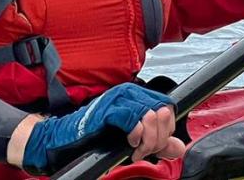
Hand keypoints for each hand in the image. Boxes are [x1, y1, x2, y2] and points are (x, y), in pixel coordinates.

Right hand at [17, 83, 186, 173]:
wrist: (64, 139)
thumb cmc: (95, 138)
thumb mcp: (132, 140)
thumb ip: (157, 142)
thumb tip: (179, 147)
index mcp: (137, 95)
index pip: (168, 107)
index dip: (167, 129)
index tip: (155, 144)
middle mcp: (130, 92)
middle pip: (162, 111)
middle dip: (158, 137)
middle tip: (145, 150)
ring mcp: (119, 98)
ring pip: (151, 116)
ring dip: (148, 140)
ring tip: (136, 150)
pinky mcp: (109, 109)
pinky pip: (135, 120)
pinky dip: (136, 136)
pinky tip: (129, 143)